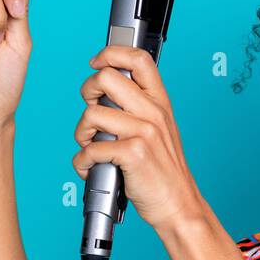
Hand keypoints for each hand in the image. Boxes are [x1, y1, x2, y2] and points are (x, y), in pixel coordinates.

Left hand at [72, 45, 206, 231]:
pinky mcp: (134, 154)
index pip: (138, 59)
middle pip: (106, 78)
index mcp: (160, 103)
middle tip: (91, 112)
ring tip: (88, 146)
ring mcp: (145, 132)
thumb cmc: (164, 172)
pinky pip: (91, 148)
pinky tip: (90, 168)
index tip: (97, 63)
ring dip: (80, 133)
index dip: (111, 53)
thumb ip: (139, 109)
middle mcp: (154, 112)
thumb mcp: (161, 131)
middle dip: (87, 92)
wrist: (179, 205)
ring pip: (92, 113)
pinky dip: (82, 161)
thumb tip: (104, 94)